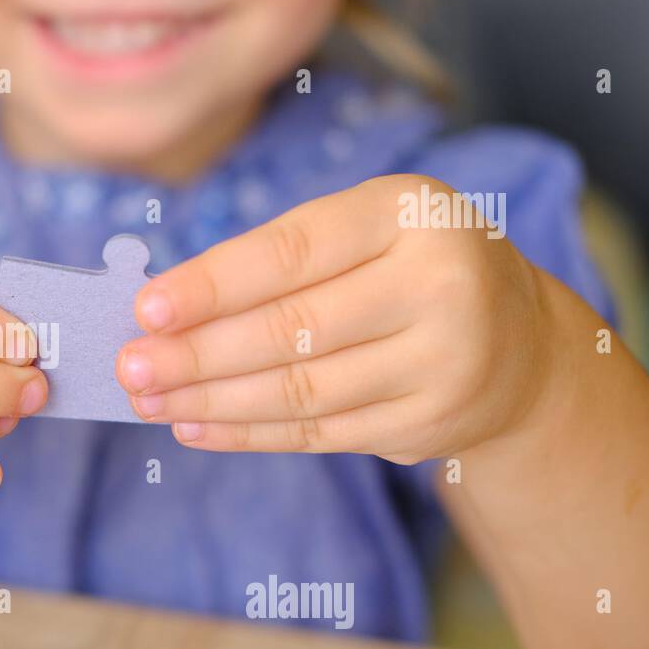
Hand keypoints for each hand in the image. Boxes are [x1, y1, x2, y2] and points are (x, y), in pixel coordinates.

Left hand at [116, 175, 553, 462]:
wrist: (517, 341)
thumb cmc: (407, 267)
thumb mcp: (365, 229)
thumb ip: (281, 258)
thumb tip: (165, 308)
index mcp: (409, 215)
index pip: (292, 253)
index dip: (212, 285)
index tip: (146, 310)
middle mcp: (437, 286)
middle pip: (291, 330)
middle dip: (195, 353)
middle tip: (130, 367)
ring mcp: (441, 362)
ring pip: (299, 390)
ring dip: (210, 400)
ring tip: (149, 399)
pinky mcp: (429, 423)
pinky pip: (318, 432)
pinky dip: (246, 433)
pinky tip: (194, 425)